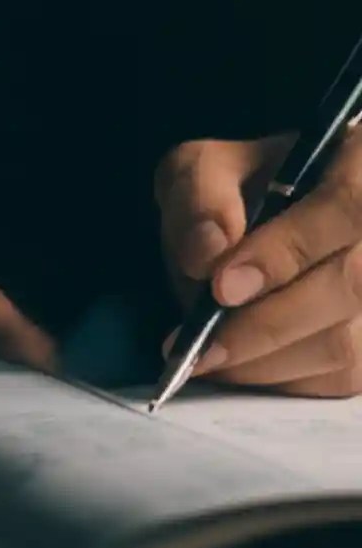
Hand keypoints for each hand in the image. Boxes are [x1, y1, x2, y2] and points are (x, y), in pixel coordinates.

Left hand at [156, 129, 361, 396]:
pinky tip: (242, 364)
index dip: (285, 252)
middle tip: (200, 345)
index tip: (221, 286)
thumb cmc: (241, 189)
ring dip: (266, 359)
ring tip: (208, 353)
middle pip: (350, 286)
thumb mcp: (205, 169)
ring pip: (346, 344)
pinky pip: (341, 377)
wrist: (266, 218)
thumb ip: (200, 196)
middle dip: (264, 324)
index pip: (346, 207)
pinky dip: (283, 378)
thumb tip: (207, 254)